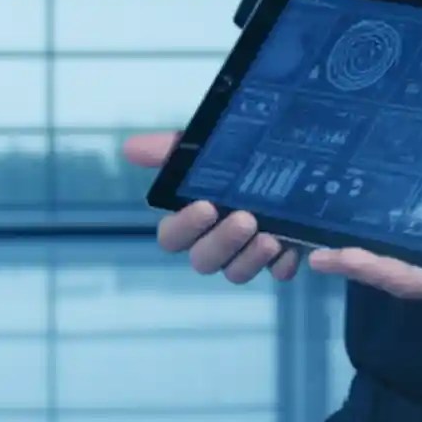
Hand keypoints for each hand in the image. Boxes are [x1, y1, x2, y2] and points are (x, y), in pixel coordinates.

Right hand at [124, 132, 301, 283]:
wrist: (289, 151)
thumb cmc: (235, 156)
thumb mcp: (206, 148)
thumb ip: (169, 150)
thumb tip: (129, 149)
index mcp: (190, 218)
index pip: (172, 237)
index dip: (185, 228)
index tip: (205, 207)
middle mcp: (214, 241)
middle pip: (203, 260)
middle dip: (222, 242)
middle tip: (245, 220)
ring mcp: (245, 253)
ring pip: (235, 273)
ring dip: (250, 258)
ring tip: (271, 237)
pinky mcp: (279, 259)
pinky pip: (277, 274)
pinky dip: (282, 264)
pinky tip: (292, 250)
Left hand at [309, 164, 421, 311]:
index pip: (416, 279)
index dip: (375, 269)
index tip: (339, 255)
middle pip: (404, 281)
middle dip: (360, 269)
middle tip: (318, 255)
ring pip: (408, 275)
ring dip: (370, 264)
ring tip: (327, 250)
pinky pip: (418, 263)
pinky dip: (389, 254)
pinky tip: (364, 238)